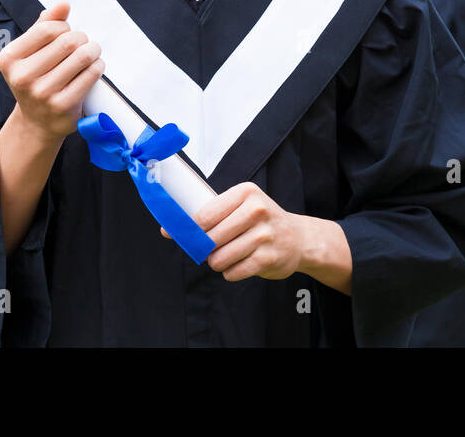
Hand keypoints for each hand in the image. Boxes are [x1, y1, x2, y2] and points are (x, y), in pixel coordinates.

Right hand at [0, 2, 103, 141]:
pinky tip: (94, 67)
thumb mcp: (32, 52)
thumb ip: (45, 25)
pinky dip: (98, 66)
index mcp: (9, 58)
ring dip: (93, 50)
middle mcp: (22, 77)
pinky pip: (91, 74)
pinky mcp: (62, 105)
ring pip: (82, 56)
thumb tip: (63, 4)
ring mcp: (42, 93)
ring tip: (91, 53)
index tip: (66, 33)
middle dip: (81, 38)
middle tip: (83, 44)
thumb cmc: (37, 78)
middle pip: (68, 41)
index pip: (48, 29)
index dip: (64, 27)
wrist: (37, 122)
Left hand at [190, 182, 311, 282]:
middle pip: (211, 239)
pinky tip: (241, 262)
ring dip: (218, 262)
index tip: (181, 234)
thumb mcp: (240, 205)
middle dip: (205, 248)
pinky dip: (231, 271)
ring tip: (228, 254)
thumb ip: (208, 214)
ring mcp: (264, 235)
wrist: (297, 238)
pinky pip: (233, 272)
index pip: (205, 215)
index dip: (190, 229)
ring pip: (219, 258)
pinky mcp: (268, 258)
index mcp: (246, 192)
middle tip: (211, 247)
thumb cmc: (260, 221)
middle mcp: (257, 211)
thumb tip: (167, 229)